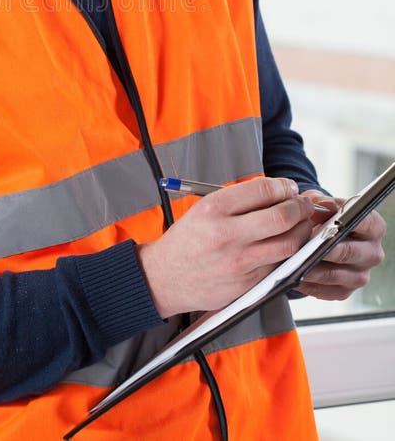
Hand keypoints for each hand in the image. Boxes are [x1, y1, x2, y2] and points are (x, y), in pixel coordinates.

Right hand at [137, 177, 314, 318]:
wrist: (166, 277)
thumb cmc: (188, 239)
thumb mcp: (204, 208)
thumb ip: (239, 200)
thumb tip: (279, 192)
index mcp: (213, 208)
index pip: (263, 190)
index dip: (284, 186)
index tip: (289, 187)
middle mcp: (226, 234)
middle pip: (282, 217)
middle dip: (301, 207)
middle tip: (304, 203)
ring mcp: (238, 262)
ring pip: (289, 244)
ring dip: (303, 231)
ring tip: (302, 224)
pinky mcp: (246, 284)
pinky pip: (280, 266)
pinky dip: (290, 253)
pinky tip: (288, 244)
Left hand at [297, 190, 386, 300]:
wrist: (320, 237)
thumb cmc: (323, 218)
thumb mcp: (322, 203)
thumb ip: (321, 202)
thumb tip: (318, 206)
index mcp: (373, 227)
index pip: (366, 222)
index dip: (344, 218)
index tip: (325, 215)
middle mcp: (372, 253)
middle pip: (348, 252)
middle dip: (324, 247)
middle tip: (305, 244)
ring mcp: (360, 275)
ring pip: (334, 274)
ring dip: (312, 268)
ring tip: (294, 261)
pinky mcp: (345, 291)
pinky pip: (326, 290)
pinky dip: (309, 283)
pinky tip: (295, 275)